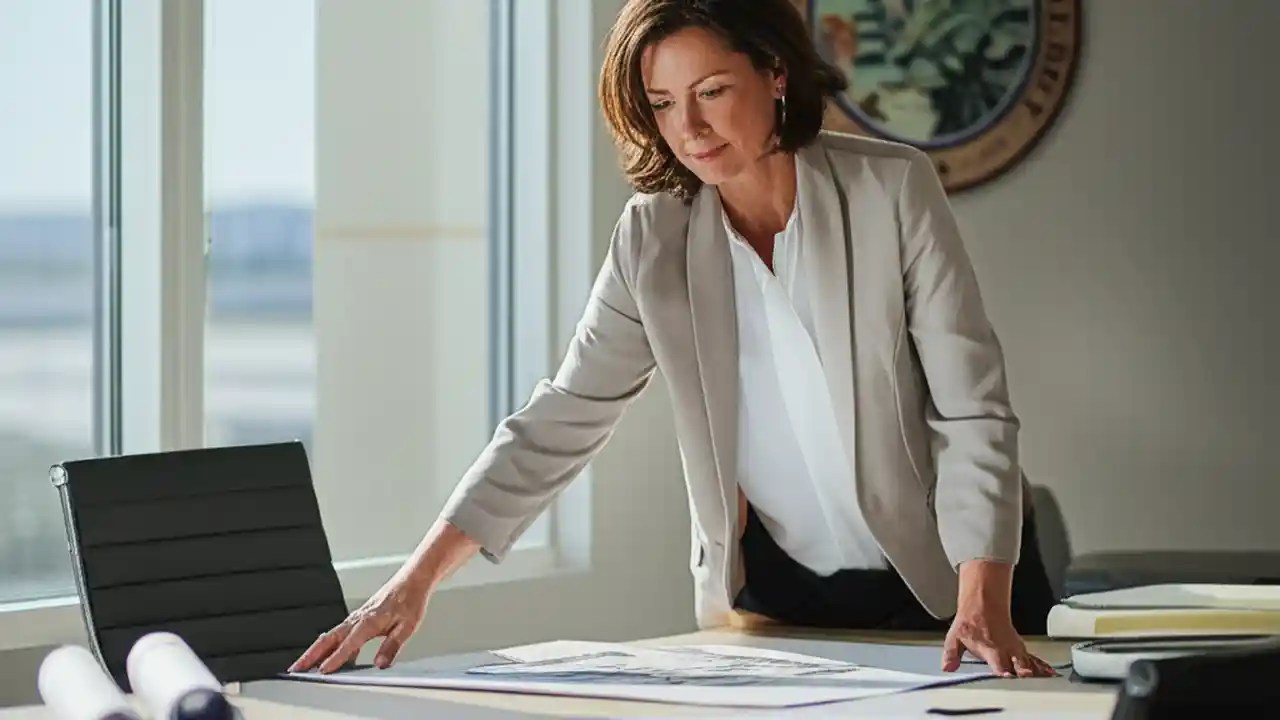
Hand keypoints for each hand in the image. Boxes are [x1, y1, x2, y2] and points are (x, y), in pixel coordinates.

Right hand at [288, 571, 429, 673]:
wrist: (411, 580)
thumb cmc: (410, 600)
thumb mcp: (408, 626)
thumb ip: (392, 646)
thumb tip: (381, 664)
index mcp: (369, 621)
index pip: (348, 644)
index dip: (335, 659)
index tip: (323, 671)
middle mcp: (358, 619)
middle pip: (328, 639)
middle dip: (310, 655)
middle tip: (295, 670)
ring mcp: (356, 618)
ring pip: (330, 637)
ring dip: (315, 651)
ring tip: (303, 667)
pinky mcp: (358, 618)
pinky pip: (339, 634)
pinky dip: (329, 646)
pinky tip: (329, 658)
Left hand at [942, 559, 1056, 677]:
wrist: (983, 603)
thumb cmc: (971, 622)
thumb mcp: (955, 637)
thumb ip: (951, 654)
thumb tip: (947, 667)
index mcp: (991, 649)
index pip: (999, 664)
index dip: (1004, 672)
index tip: (1008, 677)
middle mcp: (1006, 649)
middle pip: (1018, 666)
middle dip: (1023, 674)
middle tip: (1029, 680)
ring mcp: (1015, 648)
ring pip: (1029, 663)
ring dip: (1037, 672)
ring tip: (1047, 681)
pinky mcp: (1020, 648)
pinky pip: (1033, 658)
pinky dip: (1042, 665)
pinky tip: (1050, 673)